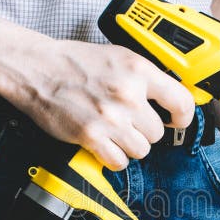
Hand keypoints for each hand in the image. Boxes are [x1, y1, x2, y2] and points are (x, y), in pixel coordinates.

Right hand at [1, 39, 193, 170]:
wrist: (37, 68)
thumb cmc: (76, 63)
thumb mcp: (119, 58)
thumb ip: (146, 78)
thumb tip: (171, 100)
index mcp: (138, 70)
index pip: (181, 101)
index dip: (183, 117)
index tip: (176, 121)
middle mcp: (128, 94)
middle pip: (158, 132)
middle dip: (144, 131)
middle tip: (127, 122)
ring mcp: (110, 117)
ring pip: (141, 150)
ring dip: (129, 145)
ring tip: (114, 131)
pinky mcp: (91, 136)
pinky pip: (119, 162)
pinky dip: (113, 157)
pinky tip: (103, 143)